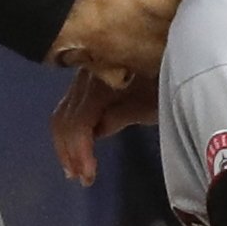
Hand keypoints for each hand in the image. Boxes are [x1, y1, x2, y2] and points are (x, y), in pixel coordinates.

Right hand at [49, 66, 156, 184]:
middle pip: (64, 119)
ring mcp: (83, 77)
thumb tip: (96, 133)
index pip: (78, 123)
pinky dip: (71, 131)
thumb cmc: (163, 75)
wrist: (163, 48)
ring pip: (63, 114)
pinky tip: (79, 147)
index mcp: (98, 85)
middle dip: (69, 152)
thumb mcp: (149, 102)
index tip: (88, 176)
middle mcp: (84, 79)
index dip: (79, 152)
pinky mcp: (87, 79)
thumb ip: (119, 117)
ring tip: (76, 169)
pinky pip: (70, 107)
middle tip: (80, 178)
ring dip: (66, 144)